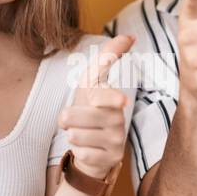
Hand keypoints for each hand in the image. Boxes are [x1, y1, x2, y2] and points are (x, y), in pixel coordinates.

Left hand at [58, 33, 134, 179]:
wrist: (95, 149)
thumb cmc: (90, 111)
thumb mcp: (91, 82)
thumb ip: (107, 57)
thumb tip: (130, 36)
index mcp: (113, 98)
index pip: (106, 96)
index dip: (108, 98)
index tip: (121, 102)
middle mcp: (118, 118)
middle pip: (74, 115)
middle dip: (67, 118)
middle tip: (75, 119)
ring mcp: (117, 140)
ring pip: (75, 135)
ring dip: (72, 135)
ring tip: (83, 134)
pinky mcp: (111, 159)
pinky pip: (81, 153)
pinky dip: (79, 151)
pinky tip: (89, 149)